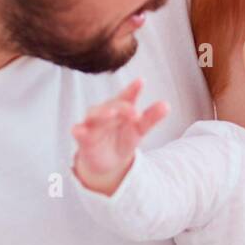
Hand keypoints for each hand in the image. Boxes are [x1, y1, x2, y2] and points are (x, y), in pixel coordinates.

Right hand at [72, 78, 168, 194]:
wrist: (109, 162)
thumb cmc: (124, 139)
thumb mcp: (139, 129)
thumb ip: (151, 117)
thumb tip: (167, 105)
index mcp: (120, 107)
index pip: (127, 96)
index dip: (133, 89)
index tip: (141, 81)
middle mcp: (105, 112)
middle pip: (112, 105)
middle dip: (122, 107)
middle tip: (135, 112)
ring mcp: (93, 123)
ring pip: (95, 115)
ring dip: (102, 114)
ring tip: (111, 114)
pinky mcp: (83, 138)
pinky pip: (78, 131)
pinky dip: (78, 130)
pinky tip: (79, 130)